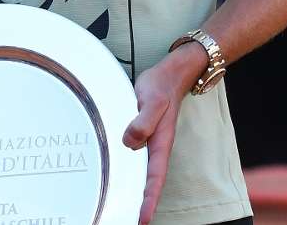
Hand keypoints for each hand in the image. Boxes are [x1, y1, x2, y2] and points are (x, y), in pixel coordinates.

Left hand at [123, 42, 206, 224]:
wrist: (169, 75)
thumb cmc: (160, 88)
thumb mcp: (151, 100)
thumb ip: (142, 121)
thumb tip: (130, 141)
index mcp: (160, 144)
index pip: (154, 178)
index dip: (148, 200)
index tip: (142, 219)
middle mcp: (155, 148)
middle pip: (148, 183)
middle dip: (141, 205)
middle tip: (129, 222)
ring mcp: (149, 143)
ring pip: (141, 174)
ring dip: (134, 192)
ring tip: (121, 210)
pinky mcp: (140, 136)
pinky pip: (134, 160)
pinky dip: (128, 174)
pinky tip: (118, 180)